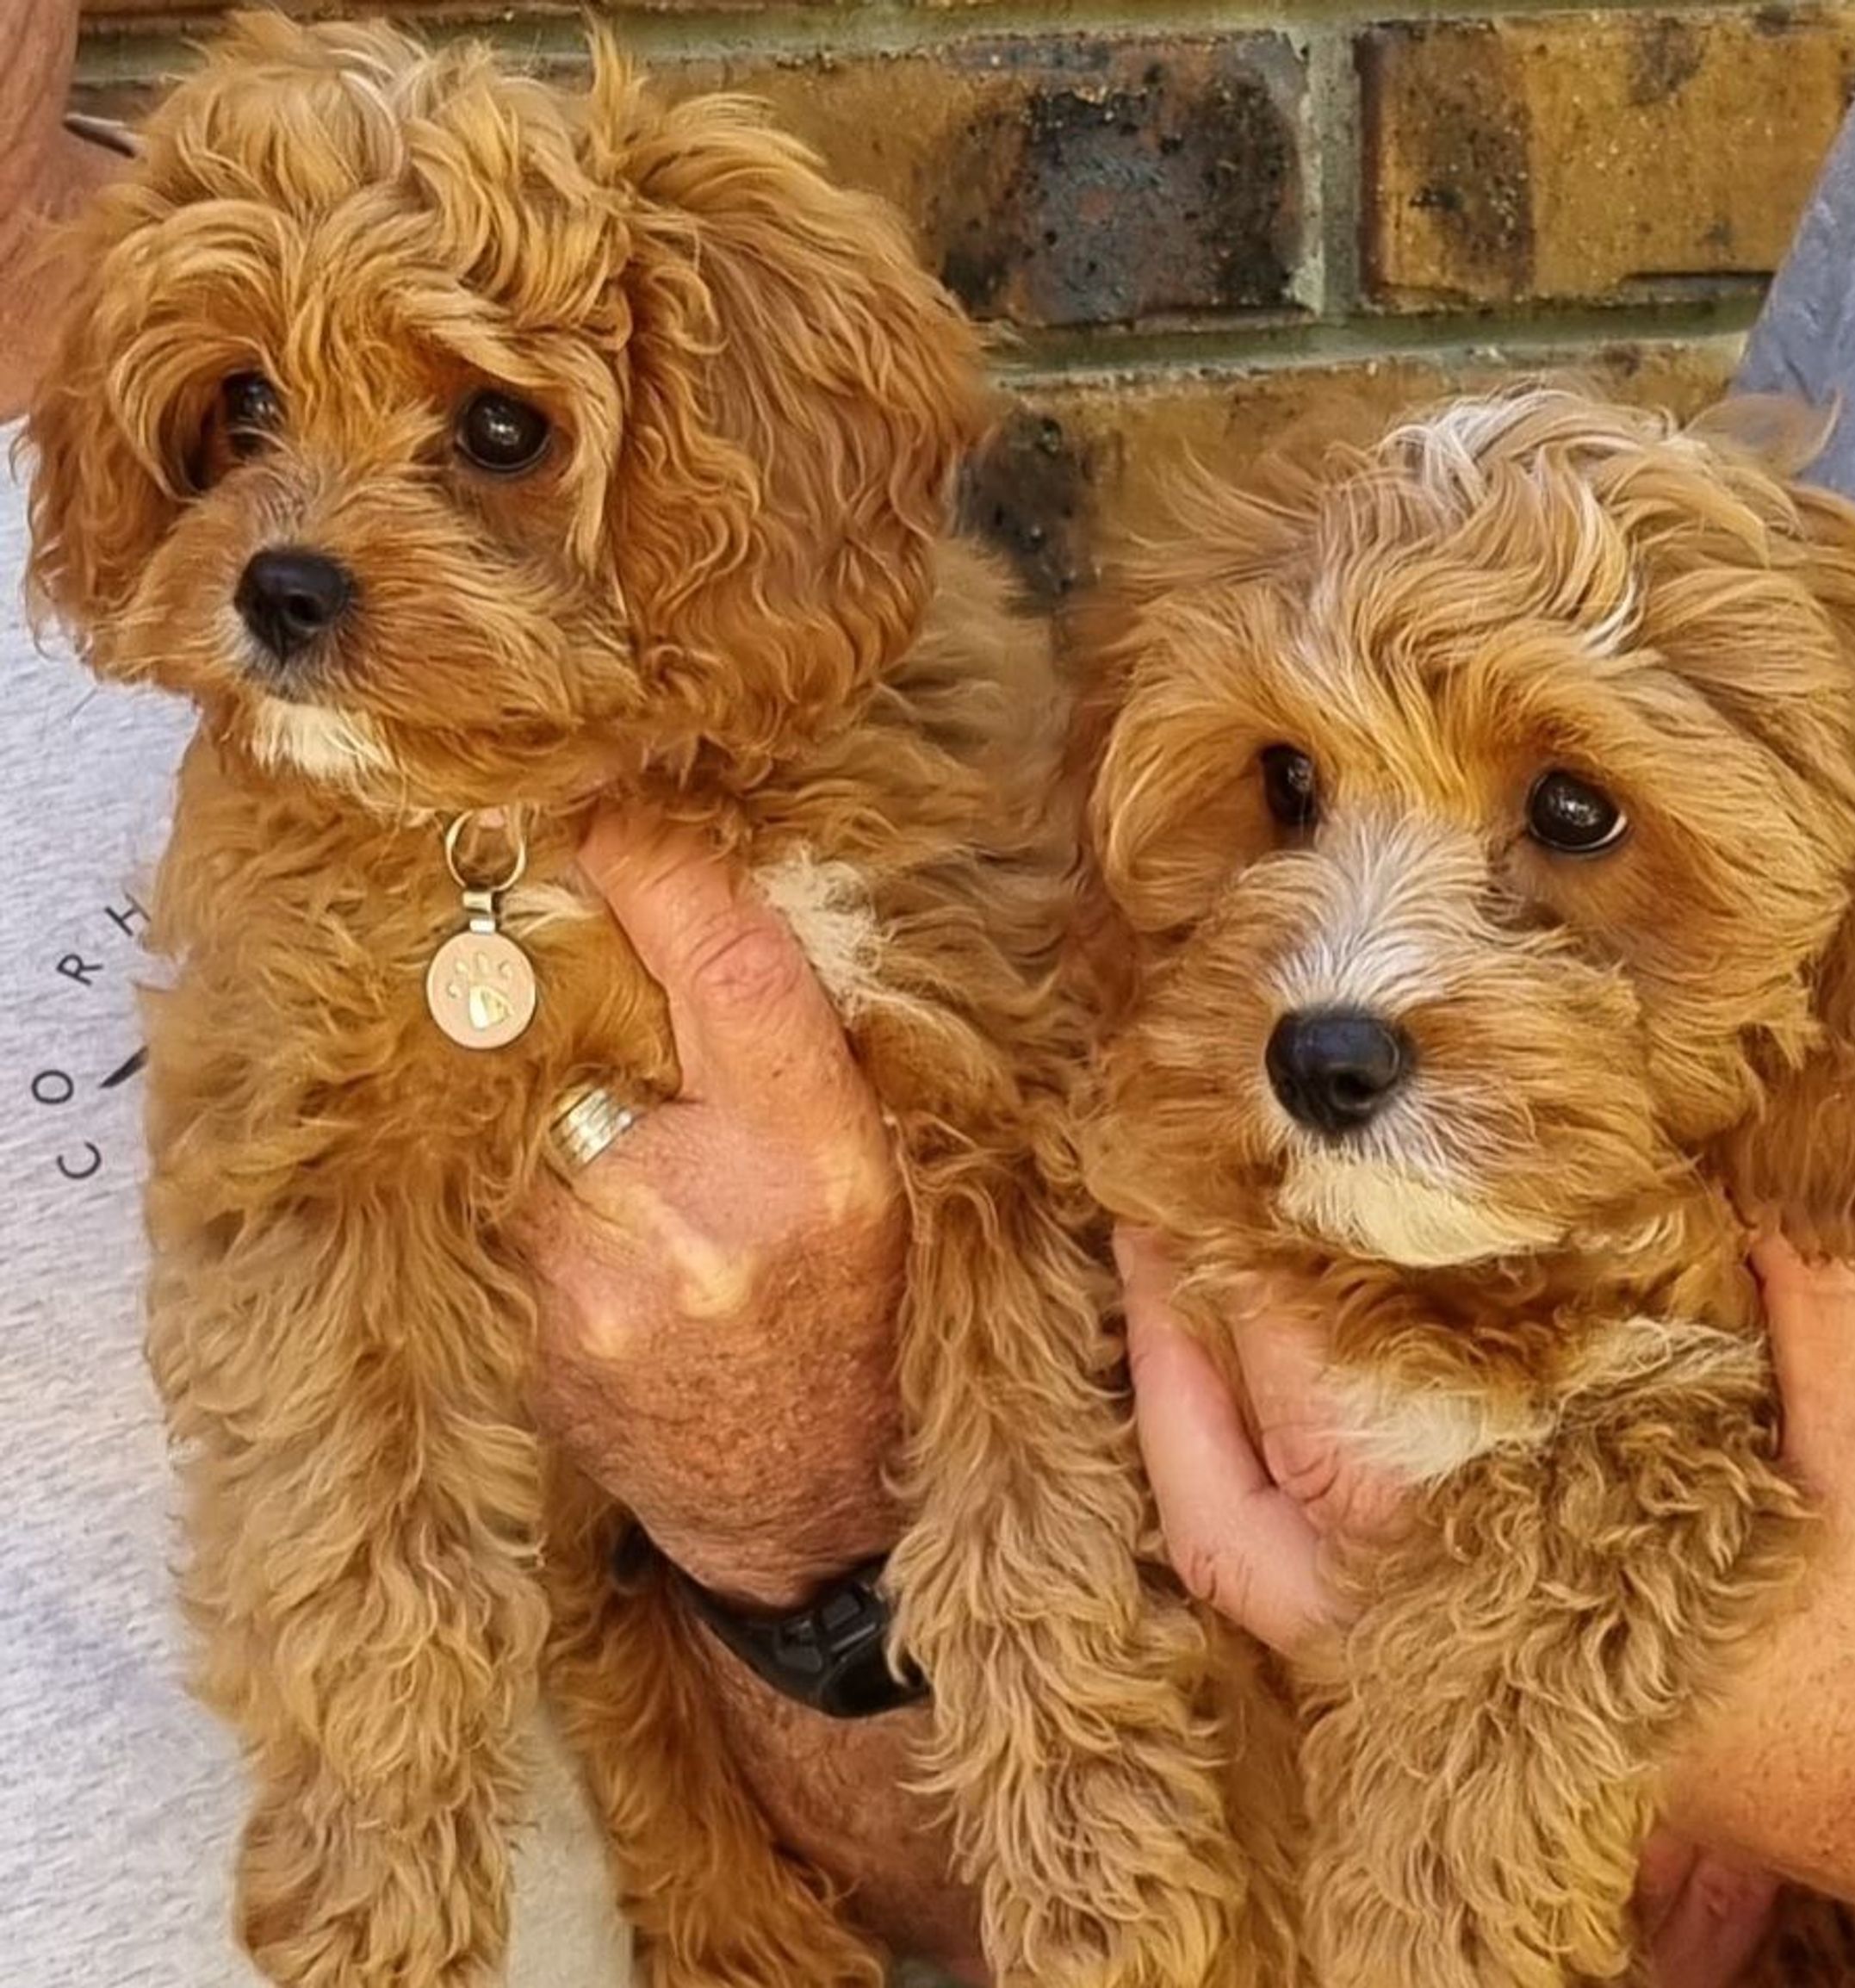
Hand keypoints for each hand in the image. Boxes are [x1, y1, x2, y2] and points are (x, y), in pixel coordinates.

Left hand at [525, 807, 906, 1604]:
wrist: (803, 1504)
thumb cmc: (859, 1322)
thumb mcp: (877, 1178)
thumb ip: (798, 1059)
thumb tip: (691, 910)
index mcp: (825, 1162)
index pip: (734, 967)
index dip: (664, 870)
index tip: (613, 815)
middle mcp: (708, 1213)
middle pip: (601, 1021)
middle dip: (580, 975)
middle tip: (572, 935)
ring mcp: (601, 1279)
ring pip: (536, 1110)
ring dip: (555, 1092)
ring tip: (614, 1133)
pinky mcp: (534, 1324)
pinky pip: (510, 1196)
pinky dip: (531, 1176)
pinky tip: (583, 1208)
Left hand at [1122, 1227, 1854, 1981]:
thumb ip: (1834, 1287)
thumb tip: (1771, 1115)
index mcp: (1533, 1589)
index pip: (1334, 1425)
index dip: (1258, 1293)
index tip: (1215, 1169)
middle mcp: (1454, 1643)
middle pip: (1244, 1490)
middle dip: (1178, 1338)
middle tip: (1142, 1194)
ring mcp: (1447, 1672)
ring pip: (1244, 1551)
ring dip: (1186, 1419)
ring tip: (1161, 1279)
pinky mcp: (1471, 1671)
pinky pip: (1298, 1579)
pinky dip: (1249, 1481)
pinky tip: (1258, 1386)